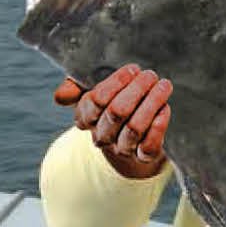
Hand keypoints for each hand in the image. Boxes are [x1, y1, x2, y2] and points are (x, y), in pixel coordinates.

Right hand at [55, 64, 171, 180]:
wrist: (128, 135)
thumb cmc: (111, 102)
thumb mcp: (91, 90)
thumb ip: (74, 87)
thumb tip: (60, 97)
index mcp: (85, 117)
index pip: (97, 100)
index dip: (117, 82)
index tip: (133, 69)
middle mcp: (101, 135)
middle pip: (117, 112)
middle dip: (137, 90)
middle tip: (151, 75)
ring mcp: (121, 148)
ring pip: (134, 128)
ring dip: (151, 103)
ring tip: (163, 86)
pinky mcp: (142, 156)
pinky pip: (149, 145)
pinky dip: (159, 125)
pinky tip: (165, 108)